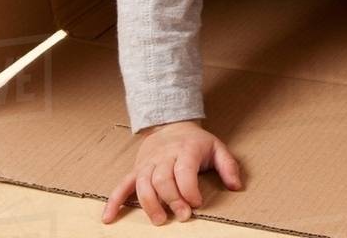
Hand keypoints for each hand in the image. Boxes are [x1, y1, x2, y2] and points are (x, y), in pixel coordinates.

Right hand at [101, 119, 242, 224]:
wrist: (171, 125)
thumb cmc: (196, 142)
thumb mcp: (217, 147)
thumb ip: (229, 166)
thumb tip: (236, 186)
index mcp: (186, 150)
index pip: (184, 171)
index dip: (189, 189)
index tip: (197, 203)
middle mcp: (164, 156)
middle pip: (163, 179)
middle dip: (172, 199)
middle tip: (182, 216)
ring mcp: (147, 163)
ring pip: (144, 183)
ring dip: (149, 203)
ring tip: (159, 220)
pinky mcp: (136, 170)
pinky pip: (122, 184)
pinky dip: (114, 201)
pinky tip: (109, 217)